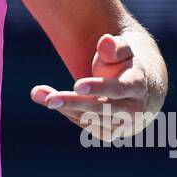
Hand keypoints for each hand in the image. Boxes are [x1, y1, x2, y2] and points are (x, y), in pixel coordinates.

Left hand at [31, 33, 155, 140]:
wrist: (137, 92)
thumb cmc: (123, 65)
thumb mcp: (123, 51)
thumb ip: (115, 46)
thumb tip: (106, 42)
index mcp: (138, 86)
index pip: (118, 89)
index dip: (99, 88)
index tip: (77, 85)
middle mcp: (134, 110)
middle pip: (101, 109)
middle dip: (74, 103)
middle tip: (49, 99)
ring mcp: (122, 125)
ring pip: (89, 119)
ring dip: (64, 107)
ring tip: (38, 93)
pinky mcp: (110, 134)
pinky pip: (84, 124)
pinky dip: (66, 112)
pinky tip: (48, 97)